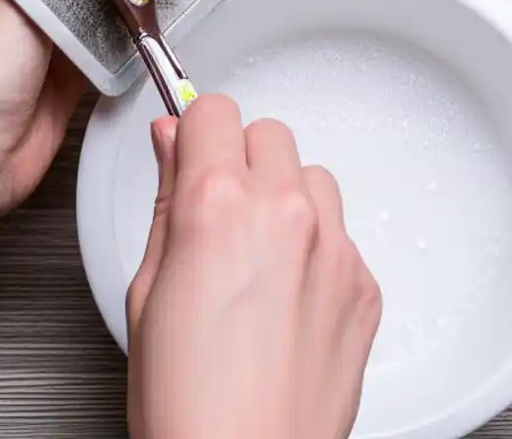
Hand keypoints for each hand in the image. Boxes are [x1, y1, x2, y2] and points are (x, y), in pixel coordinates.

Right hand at [126, 95, 381, 438]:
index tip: (188, 153)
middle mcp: (285, 215)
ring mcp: (335, 250)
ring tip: (254, 256)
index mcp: (218, 206)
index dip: (193, 132)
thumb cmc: (187, 400)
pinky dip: (315, 248)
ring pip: (312, 177)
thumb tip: (171, 143)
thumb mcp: (146, 288)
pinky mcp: (365, 286)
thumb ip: (166, 199)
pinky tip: (285, 297)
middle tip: (216, 211)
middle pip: (268, 133)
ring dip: (283, 197)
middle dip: (239, 159)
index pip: (212, 110)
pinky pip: (341, 234)